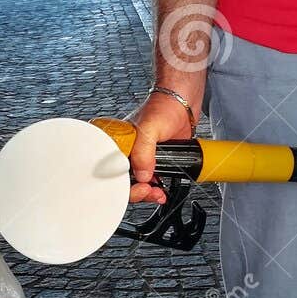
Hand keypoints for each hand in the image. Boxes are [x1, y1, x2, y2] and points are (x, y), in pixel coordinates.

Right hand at [127, 89, 196, 203]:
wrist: (184, 103)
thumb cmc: (164, 106)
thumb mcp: (149, 128)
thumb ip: (144, 152)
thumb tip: (142, 175)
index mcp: (119, 143)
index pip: (111, 170)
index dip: (122, 184)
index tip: (137, 186)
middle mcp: (128, 151)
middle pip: (125, 180)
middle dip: (136, 191)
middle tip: (147, 191)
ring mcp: (142, 157)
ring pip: (138, 183)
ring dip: (147, 192)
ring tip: (157, 194)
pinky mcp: (155, 161)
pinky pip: (151, 180)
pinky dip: (155, 189)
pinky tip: (160, 191)